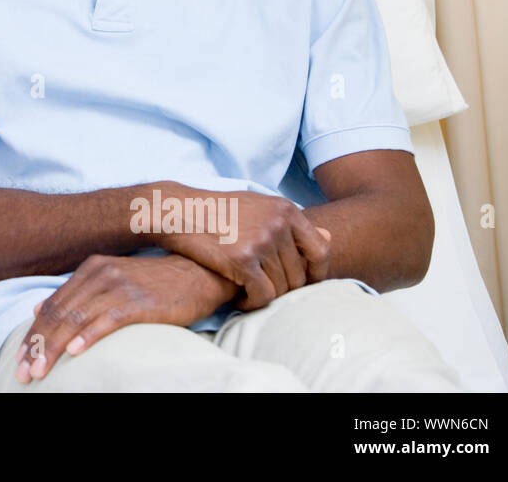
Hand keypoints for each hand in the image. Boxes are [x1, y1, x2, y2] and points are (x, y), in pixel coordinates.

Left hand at [15, 253, 234, 383]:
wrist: (197, 274)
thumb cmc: (153, 283)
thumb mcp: (110, 281)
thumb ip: (76, 293)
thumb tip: (38, 308)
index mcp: (89, 270)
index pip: (51, 306)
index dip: (32, 334)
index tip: (19, 359)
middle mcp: (100, 275)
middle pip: (59, 314)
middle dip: (37, 345)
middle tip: (23, 372)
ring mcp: (119, 287)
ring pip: (76, 319)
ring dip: (54, 348)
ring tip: (40, 370)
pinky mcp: (139, 302)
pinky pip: (108, 320)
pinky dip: (89, 337)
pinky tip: (75, 352)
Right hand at [140, 182, 330, 309]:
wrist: (177, 210)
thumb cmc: (217, 209)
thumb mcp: (257, 204)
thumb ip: (289, 221)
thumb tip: (329, 234)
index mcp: (285, 210)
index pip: (319, 250)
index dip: (316, 274)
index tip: (305, 284)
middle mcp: (277, 224)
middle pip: (299, 274)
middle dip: (284, 289)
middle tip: (265, 291)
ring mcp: (261, 242)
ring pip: (282, 287)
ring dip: (266, 297)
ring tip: (250, 295)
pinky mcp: (242, 260)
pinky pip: (262, 295)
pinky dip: (253, 304)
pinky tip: (240, 300)